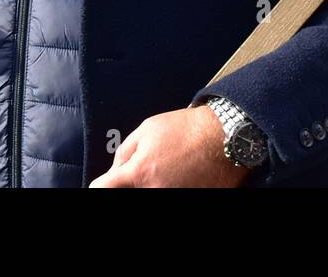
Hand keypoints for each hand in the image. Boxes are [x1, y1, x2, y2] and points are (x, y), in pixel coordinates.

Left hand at [88, 105, 254, 187]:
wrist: (225, 136)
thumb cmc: (187, 129)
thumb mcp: (147, 129)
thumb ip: (124, 152)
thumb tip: (113, 171)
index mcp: (139, 173)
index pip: (104, 189)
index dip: (102, 185)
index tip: (105, 183)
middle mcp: (154, 191)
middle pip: (129, 194)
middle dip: (131, 182)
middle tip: (146, 168)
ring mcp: (174, 197)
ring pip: (151, 193)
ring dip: (152, 184)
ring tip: (169, 169)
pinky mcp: (191, 199)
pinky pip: (172, 193)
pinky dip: (172, 185)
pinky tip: (180, 175)